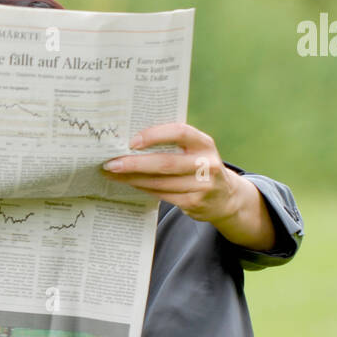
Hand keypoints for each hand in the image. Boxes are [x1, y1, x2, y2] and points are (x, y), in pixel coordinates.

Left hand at [100, 122, 244, 223]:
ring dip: (132, 178)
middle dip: (134, 163)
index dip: (154, 135)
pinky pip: (161, 194)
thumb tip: (130, 141)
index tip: (131, 141)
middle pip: (165, 163)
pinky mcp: (194, 203)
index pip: (180, 132)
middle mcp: (207, 164)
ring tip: (112, 173)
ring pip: (160, 182)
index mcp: (204, 143)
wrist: (226, 197)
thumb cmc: (199, 166)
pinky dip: (142, 188)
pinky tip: (128, 183)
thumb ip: (172, 143)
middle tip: (110, 163)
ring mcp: (202, 186)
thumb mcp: (195, 150)